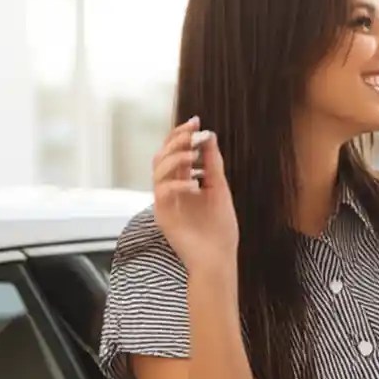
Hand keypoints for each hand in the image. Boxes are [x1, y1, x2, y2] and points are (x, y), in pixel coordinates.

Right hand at [152, 116, 238, 272]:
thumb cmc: (220, 228)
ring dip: (175, 158)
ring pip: (158, 170)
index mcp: (186, 181)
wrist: (218, 258)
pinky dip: (177, 183)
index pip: (176, 152)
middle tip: (191, 132)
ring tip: (193, 157)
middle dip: (176, 140)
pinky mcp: (163, 214)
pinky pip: (161, 191)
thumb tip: (209, 136)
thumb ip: (212, 164)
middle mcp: (173, 188)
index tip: (196, 121)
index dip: (182, 135)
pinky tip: (193, 184)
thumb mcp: (219, 189)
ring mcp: (166, 201)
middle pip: (162, 156)